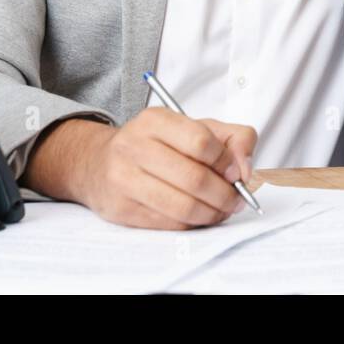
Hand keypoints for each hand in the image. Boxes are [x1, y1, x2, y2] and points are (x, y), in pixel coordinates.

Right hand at [28, 109, 257, 229]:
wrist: (98, 163)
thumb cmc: (156, 145)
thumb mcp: (193, 128)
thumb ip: (232, 138)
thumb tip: (245, 169)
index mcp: (155, 120)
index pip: (201, 141)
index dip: (226, 162)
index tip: (236, 173)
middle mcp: (134, 145)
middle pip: (194, 178)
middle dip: (224, 195)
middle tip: (235, 200)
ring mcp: (124, 178)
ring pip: (182, 206)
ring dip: (212, 214)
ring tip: (221, 211)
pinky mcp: (120, 208)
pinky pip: (168, 223)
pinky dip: (192, 224)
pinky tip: (198, 217)